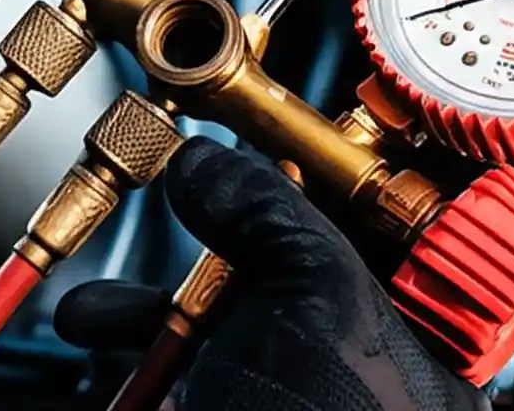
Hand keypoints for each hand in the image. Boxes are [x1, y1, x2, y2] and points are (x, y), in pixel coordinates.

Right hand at [55, 138, 492, 410]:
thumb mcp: (319, 305)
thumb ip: (271, 216)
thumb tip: (211, 166)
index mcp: (418, 332)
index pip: (377, 223)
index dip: (323, 171)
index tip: (269, 129)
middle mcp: (357, 367)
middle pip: (284, 260)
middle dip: (211, 234)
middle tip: (180, 198)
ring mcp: (288, 401)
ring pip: (220, 317)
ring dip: (147, 303)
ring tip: (96, 310)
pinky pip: (180, 368)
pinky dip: (133, 350)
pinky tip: (95, 342)